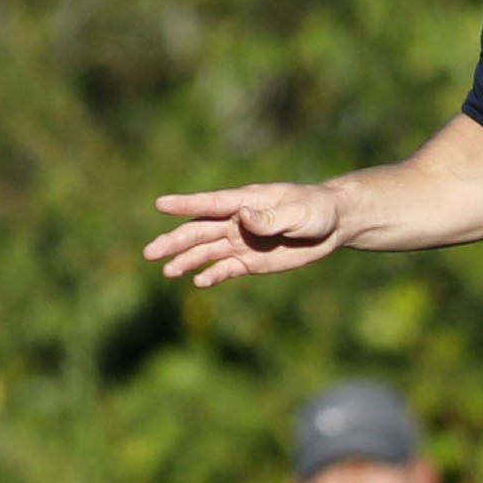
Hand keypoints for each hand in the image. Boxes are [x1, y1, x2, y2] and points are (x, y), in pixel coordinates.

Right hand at [143, 182, 343, 287]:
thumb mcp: (298, 213)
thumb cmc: (316, 210)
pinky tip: (198, 282)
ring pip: (206, 251)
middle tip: (149, 253)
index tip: (160, 204)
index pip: (211, 203)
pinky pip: (225, 268)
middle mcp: (237, 221)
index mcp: (246, 201)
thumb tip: (243, 216)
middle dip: (174, 241)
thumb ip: (270, 217)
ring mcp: (241, 241)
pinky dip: (212, 275)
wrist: (333, 226)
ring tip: (167, 271)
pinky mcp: (250, 260)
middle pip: (199, 231)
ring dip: (186, 260)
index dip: (186, 204)